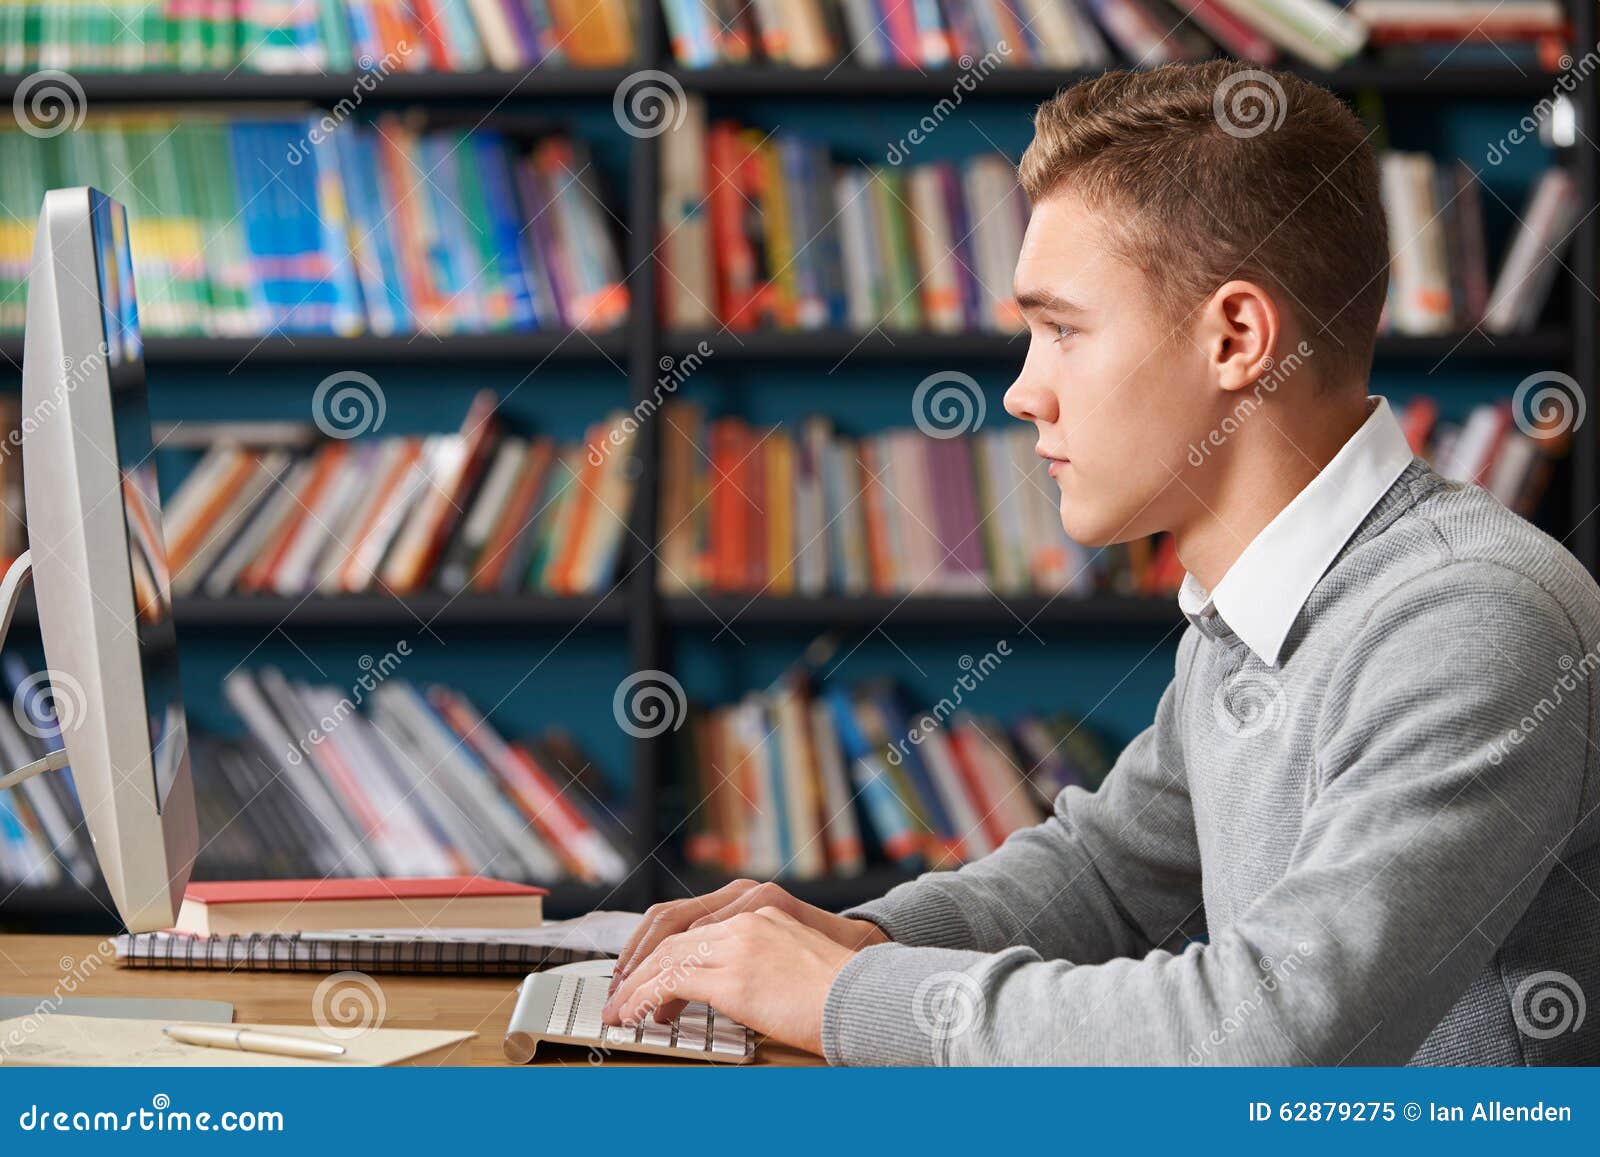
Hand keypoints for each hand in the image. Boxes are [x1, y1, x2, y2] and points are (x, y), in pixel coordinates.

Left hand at [600, 906, 861, 1055]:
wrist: (866, 993)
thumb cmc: (838, 984)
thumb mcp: (789, 955)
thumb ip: (752, 957)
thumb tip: (719, 986)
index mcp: (757, 904)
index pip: (688, 917)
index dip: (655, 945)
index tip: (638, 970)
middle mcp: (744, 912)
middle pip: (669, 930)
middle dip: (637, 963)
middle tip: (620, 992)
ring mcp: (738, 940)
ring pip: (666, 956)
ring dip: (636, 984)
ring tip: (623, 1009)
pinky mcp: (733, 974)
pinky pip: (671, 982)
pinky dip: (646, 998)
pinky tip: (638, 1014)